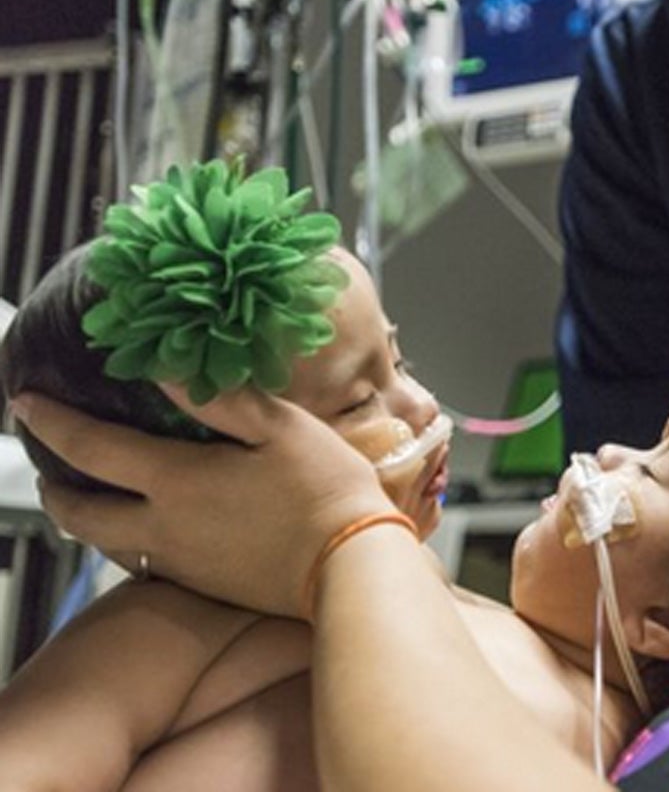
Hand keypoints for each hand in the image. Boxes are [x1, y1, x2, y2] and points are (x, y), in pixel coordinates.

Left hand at [14, 385, 394, 618]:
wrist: (350, 569)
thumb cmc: (325, 490)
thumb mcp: (280, 427)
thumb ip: (219, 398)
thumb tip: (165, 368)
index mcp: (177, 481)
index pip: (92, 447)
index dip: (53, 421)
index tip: (26, 402)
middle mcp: (164, 528)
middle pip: (81, 514)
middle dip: (56, 489)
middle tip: (50, 471)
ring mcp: (182, 563)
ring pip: (109, 545)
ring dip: (87, 520)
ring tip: (92, 499)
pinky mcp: (205, 586)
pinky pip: (147, 563)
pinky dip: (130, 542)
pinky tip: (154, 530)